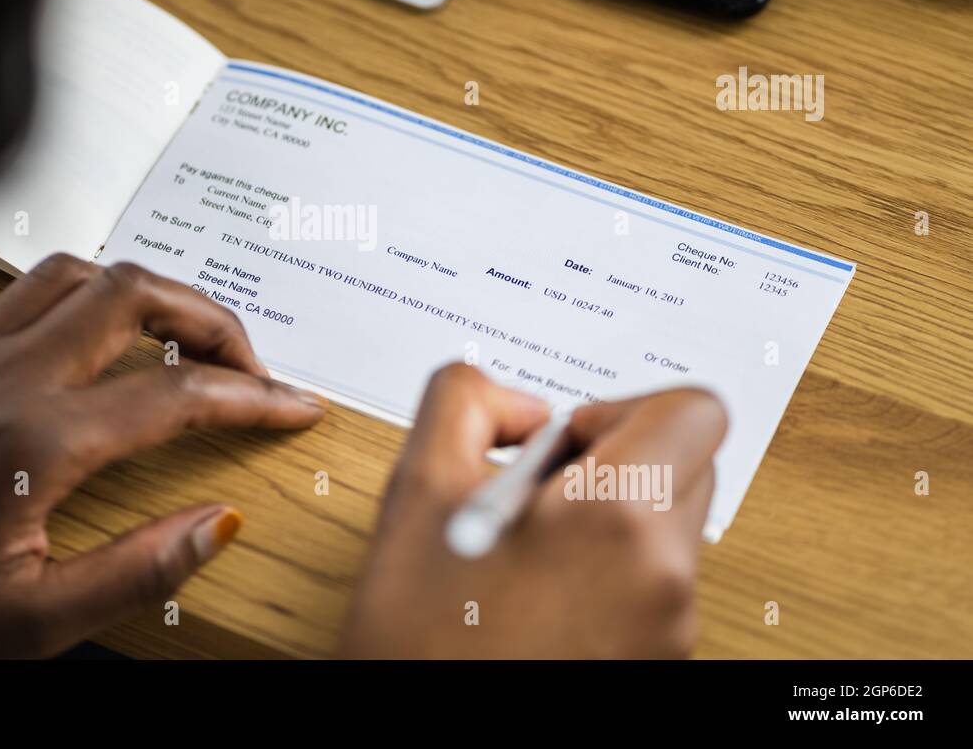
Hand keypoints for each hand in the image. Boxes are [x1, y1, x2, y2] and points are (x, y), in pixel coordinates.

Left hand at [0, 256, 325, 656]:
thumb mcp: (33, 622)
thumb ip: (138, 571)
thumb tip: (222, 523)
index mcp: (34, 442)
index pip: (177, 394)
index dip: (253, 396)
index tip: (294, 405)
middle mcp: (2, 375)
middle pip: (138, 295)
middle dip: (215, 319)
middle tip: (248, 363)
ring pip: (81, 271)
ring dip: (148, 292)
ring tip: (181, 335)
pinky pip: (25, 287)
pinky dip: (84, 294)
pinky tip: (95, 335)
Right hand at [340, 364, 725, 657]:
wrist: (421, 736)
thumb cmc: (420, 634)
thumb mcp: (419, 484)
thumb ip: (466, 398)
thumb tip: (521, 406)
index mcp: (618, 518)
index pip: (694, 410)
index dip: (623, 407)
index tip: (566, 442)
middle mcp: (665, 578)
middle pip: (690, 463)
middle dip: (616, 459)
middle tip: (539, 491)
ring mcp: (669, 629)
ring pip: (670, 525)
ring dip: (610, 515)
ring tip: (528, 548)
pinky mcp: (657, 661)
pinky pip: (654, 582)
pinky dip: (607, 568)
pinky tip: (536, 588)